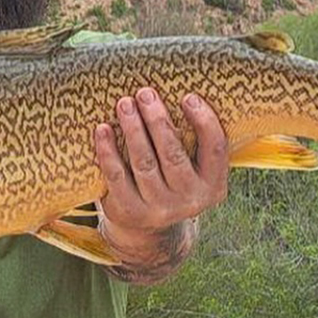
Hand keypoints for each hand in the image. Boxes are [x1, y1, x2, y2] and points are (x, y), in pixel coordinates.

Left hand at [94, 88, 227, 258]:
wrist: (146, 231)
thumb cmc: (171, 182)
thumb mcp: (193, 170)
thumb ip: (195, 142)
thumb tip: (183, 86)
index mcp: (212, 186)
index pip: (215, 149)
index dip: (204, 122)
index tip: (188, 96)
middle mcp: (189, 200)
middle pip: (173, 154)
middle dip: (158, 121)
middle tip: (145, 93)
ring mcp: (159, 209)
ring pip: (144, 163)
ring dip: (133, 130)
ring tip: (124, 104)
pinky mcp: (130, 211)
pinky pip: (116, 176)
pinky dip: (108, 151)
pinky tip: (102, 129)